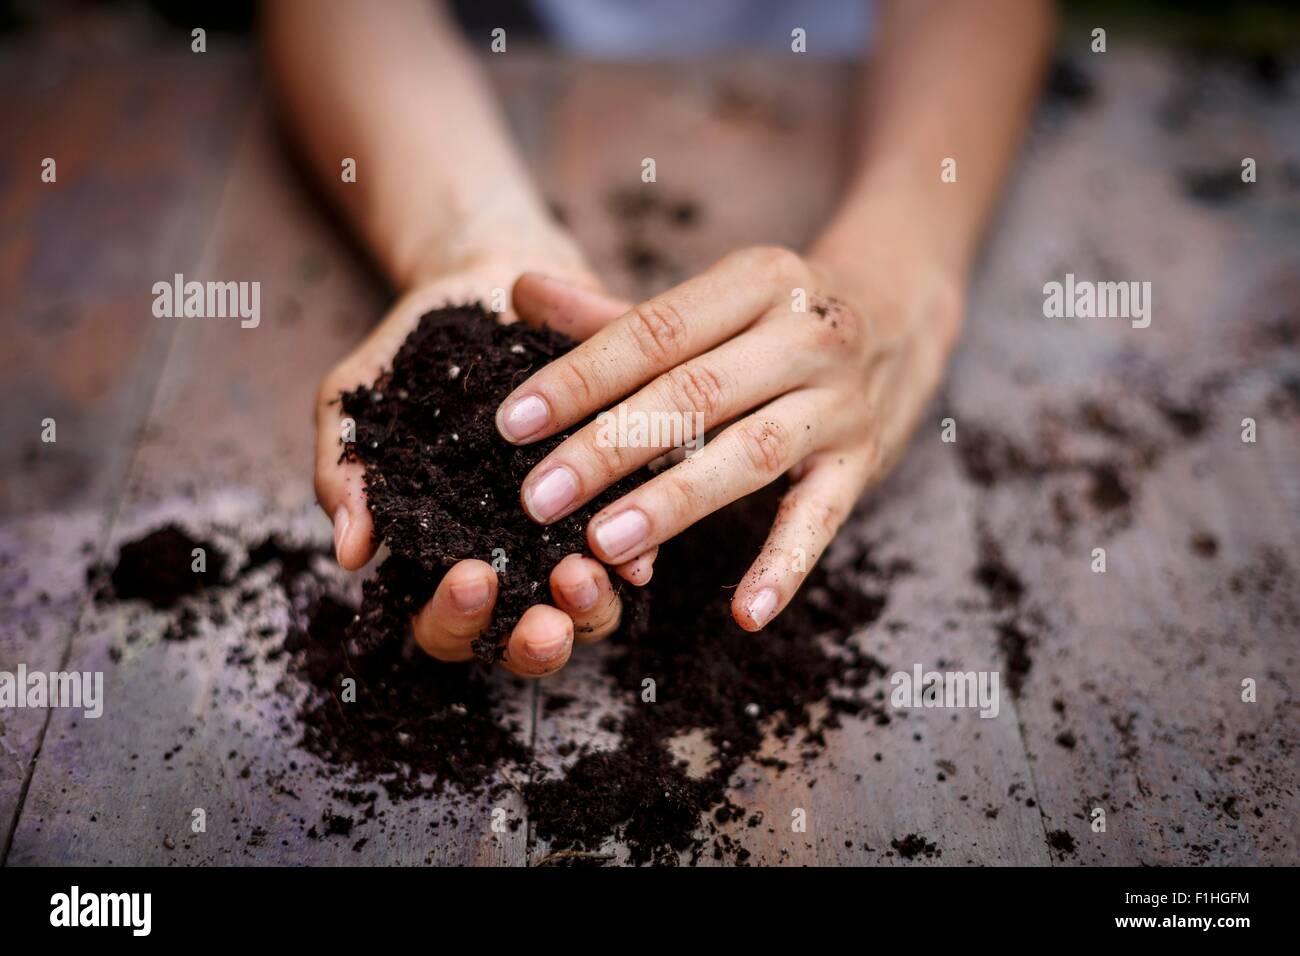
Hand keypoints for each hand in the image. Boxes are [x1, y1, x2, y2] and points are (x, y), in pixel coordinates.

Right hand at [314, 256, 652, 676]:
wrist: (487, 282)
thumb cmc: (411, 354)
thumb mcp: (358, 404)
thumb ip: (343, 474)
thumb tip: (348, 553)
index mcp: (443, 556)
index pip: (446, 628)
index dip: (456, 622)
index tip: (470, 578)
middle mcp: (513, 561)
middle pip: (524, 639)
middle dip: (534, 642)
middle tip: (545, 621)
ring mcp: (572, 535)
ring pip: (590, 611)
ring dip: (591, 612)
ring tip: (587, 579)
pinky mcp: (625, 496)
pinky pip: (641, 543)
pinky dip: (640, 555)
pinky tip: (639, 552)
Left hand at [497, 245, 962, 631]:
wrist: (899, 315)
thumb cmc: (771, 316)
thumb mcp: (710, 299)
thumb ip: (613, 311)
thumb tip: (519, 290)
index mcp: (757, 279)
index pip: (655, 330)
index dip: (580, 378)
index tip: (513, 424)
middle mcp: (807, 333)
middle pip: (695, 394)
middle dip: (608, 448)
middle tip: (537, 498)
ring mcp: (841, 401)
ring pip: (748, 454)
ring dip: (673, 502)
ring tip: (603, 544)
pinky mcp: (864, 462)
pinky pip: (821, 520)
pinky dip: (785, 567)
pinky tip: (745, 613)